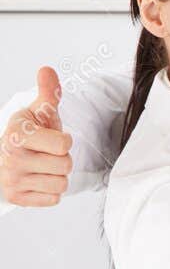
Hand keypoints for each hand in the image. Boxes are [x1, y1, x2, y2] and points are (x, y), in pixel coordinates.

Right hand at [0, 67, 73, 206]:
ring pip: (61, 184)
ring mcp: (13, 180)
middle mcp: (12, 158)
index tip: (50, 137)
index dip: (63, 140)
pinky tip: (38, 180)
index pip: (63, 144)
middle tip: (47, 154)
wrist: (4, 158)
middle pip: (65, 165)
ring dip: (57, 176)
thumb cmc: (28, 134)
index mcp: (17, 135)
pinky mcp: (18, 198)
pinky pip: (54, 199)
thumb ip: (48, 93)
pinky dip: (50, 191)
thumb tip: (47, 69)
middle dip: (62, 159)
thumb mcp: (37, 112)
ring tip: (43, 166)